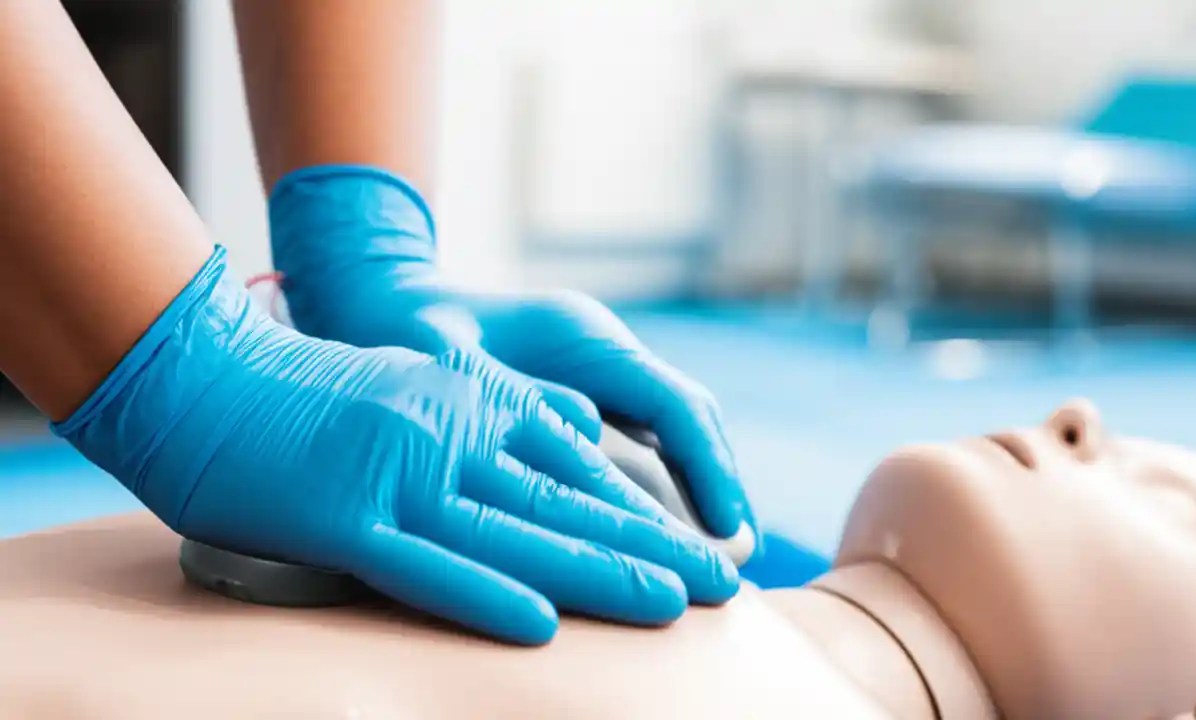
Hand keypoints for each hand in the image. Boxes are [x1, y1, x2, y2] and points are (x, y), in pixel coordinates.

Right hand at [56, 248, 737, 644]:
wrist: (204, 374)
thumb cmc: (311, 390)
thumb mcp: (420, 380)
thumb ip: (498, 409)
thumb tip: (577, 430)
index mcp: (470, 403)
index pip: (577, 468)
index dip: (645, 512)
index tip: (702, 549)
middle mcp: (449, 434)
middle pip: (566, 501)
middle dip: (651, 546)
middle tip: (724, 585)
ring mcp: (397, 475)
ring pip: (513, 531)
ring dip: (596, 571)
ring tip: (671, 606)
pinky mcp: (340, 517)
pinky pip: (419, 565)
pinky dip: (480, 593)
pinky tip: (538, 624)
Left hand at [270, 166, 756, 543]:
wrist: (378, 301)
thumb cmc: (404, 333)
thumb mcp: (448, 364)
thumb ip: (511, 395)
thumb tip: (587, 436)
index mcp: (583, 335)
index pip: (675, 406)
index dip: (709, 473)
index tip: (729, 535)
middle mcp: (602, 349)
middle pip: (687, 421)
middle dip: (717, 488)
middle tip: (733, 563)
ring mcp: (596, 369)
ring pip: (671, 432)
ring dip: (695, 492)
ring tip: (712, 561)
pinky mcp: (581, 392)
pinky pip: (640, 440)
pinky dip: (659, 487)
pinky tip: (656, 538)